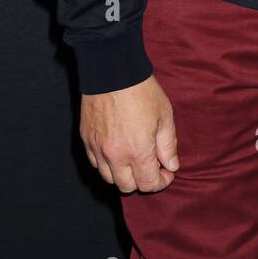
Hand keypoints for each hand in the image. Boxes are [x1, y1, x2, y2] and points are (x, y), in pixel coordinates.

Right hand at [80, 75, 178, 193]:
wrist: (112, 72)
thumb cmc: (142, 92)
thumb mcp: (164, 116)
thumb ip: (168, 146)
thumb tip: (171, 166)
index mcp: (138, 151)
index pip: (148, 184)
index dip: (161, 182)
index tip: (167, 172)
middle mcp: (115, 155)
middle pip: (127, 187)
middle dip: (142, 180)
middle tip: (152, 166)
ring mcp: (97, 149)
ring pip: (109, 178)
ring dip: (123, 174)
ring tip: (134, 159)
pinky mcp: (86, 140)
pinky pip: (95, 163)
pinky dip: (107, 164)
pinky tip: (117, 151)